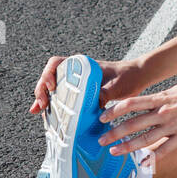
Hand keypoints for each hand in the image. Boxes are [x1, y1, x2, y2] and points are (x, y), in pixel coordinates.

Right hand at [29, 56, 147, 113]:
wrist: (138, 77)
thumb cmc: (128, 77)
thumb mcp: (115, 87)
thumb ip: (103, 95)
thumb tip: (90, 108)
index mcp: (81, 65)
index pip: (56, 63)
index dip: (48, 74)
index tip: (51, 87)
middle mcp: (75, 71)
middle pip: (50, 76)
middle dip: (41, 90)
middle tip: (42, 105)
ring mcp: (76, 82)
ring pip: (54, 87)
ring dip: (44, 98)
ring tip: (38, 111)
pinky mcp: (80, 92)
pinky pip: (63, 97)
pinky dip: (54, 105)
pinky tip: (46, 114)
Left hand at [97, 75, 176, 161]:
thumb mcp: (176, 90)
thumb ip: (160, 99)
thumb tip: (146, 104)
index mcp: (161, 98)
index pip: (131, 104)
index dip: (114, 111)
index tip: (102, 117)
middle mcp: (164, 112)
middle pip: (133, 124)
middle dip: (114, 133)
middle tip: (101, 140)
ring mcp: (174, 126)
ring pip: (145, 139)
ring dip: (127, 147)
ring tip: (114, 152)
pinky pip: (166, 150)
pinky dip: (153, 158)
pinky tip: (143, 164)